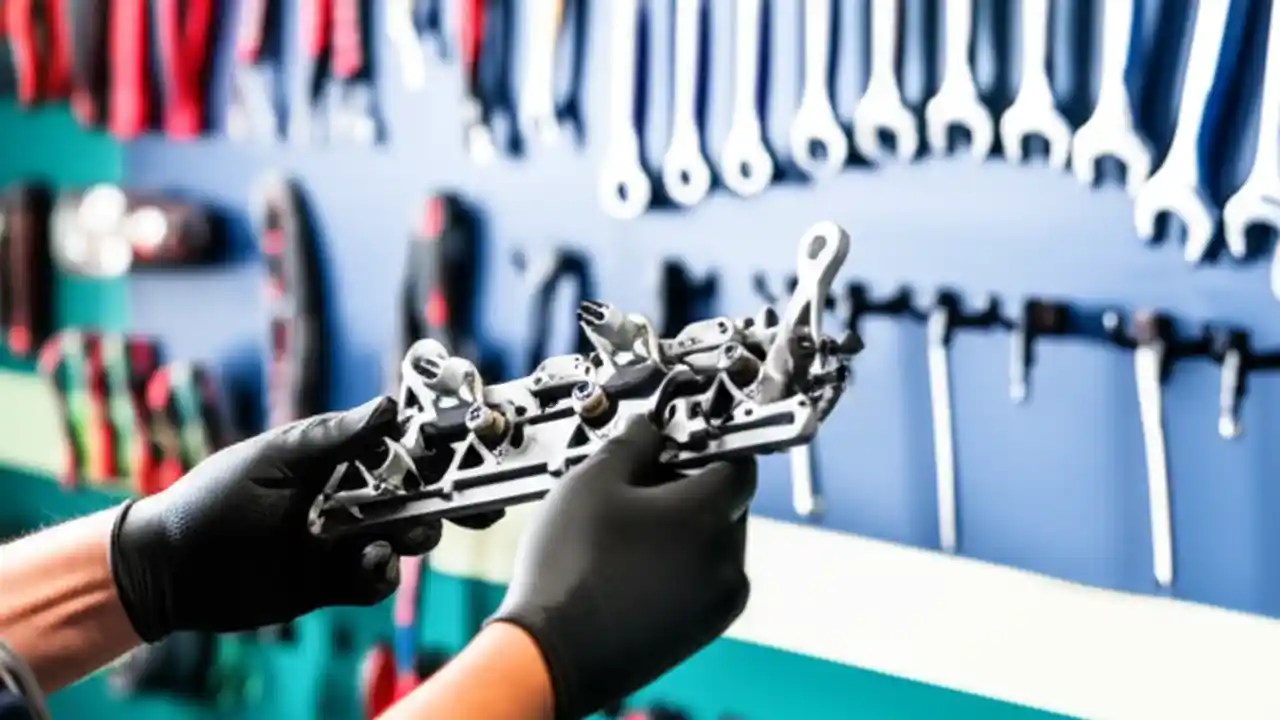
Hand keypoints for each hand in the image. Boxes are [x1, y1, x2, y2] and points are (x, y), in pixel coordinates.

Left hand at [110, 396, 501, 641]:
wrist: (173, 570)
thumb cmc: (214, 498)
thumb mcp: (273, 458)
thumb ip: (332, 437)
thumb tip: (390, 407)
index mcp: (339, 456)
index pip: (403, 443)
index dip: (442, 443)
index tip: (476, 440)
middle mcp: (352, 495)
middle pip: (420, 491)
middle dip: (445, 494)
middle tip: (468, 499)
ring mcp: (348, 538)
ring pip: (408, 535)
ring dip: (415, 534)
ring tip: (399, 536)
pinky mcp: (338, 580)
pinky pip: (380, 578)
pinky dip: (383, 573)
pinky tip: (370, 565)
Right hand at [490, 416, 756, 719]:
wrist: (551, 655)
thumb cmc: (568, 569)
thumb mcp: (591, 481)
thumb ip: (633, 442)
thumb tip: (651, 427)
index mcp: (707, 517)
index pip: (738, 463)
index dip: (706, 445)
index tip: (676, 443)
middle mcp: (726, 560)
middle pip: (727, 501)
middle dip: (690, 486)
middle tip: (639, 485)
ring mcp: (718, 600)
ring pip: (714, 541)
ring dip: (684, 527)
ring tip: (627, 530)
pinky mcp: (702, 628)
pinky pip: (703, 578)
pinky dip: (680, 563)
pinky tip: (632, 564)